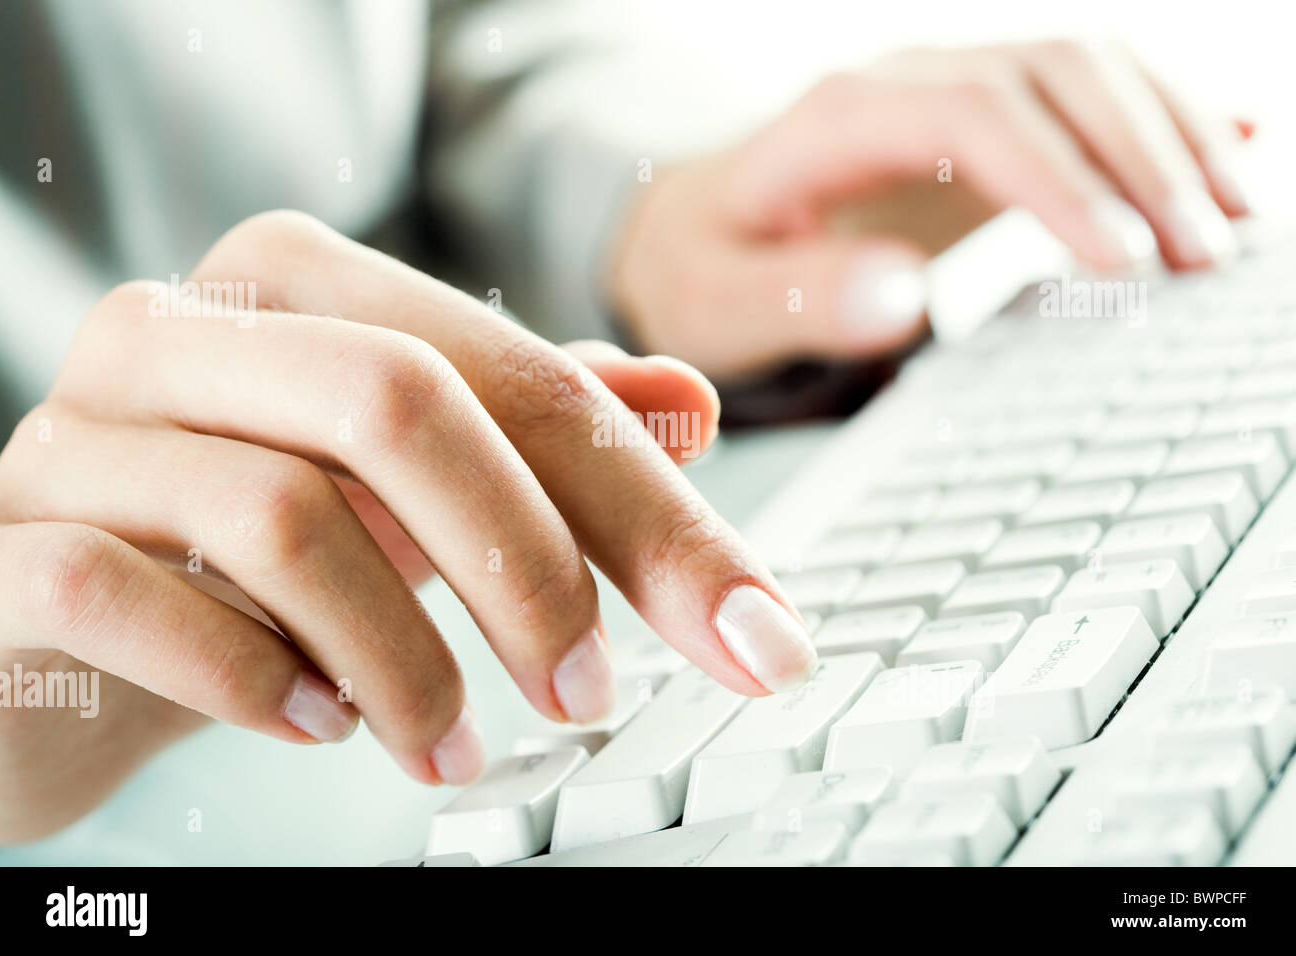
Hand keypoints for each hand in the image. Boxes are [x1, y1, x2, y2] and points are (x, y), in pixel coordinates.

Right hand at [0, 211, 816, 840]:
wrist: (45, 614)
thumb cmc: (244, 538)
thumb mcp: (404, 477)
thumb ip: (533, 428)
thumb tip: (687, 399)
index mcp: (300, 288)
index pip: (516, 377)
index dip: (651, 508)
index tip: (750, 632)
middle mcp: (183, 329)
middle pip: (404, 402)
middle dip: (530, 570)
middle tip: (587, 694)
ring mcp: (79, 432)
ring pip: (282, 513)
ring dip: (404, 659)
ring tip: (445, 741)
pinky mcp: (6, 548)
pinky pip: (131, 597)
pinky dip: (254, 680)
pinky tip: (311, 723)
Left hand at [609, 38, 1250, 379]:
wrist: (691, 232)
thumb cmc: (702, 271)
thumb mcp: (719, 300)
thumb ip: (799, 299)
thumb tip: (906, 297)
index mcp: (838, 119)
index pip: (978, 118)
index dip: (1062, 180)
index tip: (1124, 262)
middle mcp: (903, 83)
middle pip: (1053, 75)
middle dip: (1143, 158)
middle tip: (1207, 254)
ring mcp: (946, 92)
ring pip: (1085, 70)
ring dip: (1169, 134)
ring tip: (1234, 220)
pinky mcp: (976, 122)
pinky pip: (1080, 94)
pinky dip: (1157, 116)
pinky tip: (1229, 142)